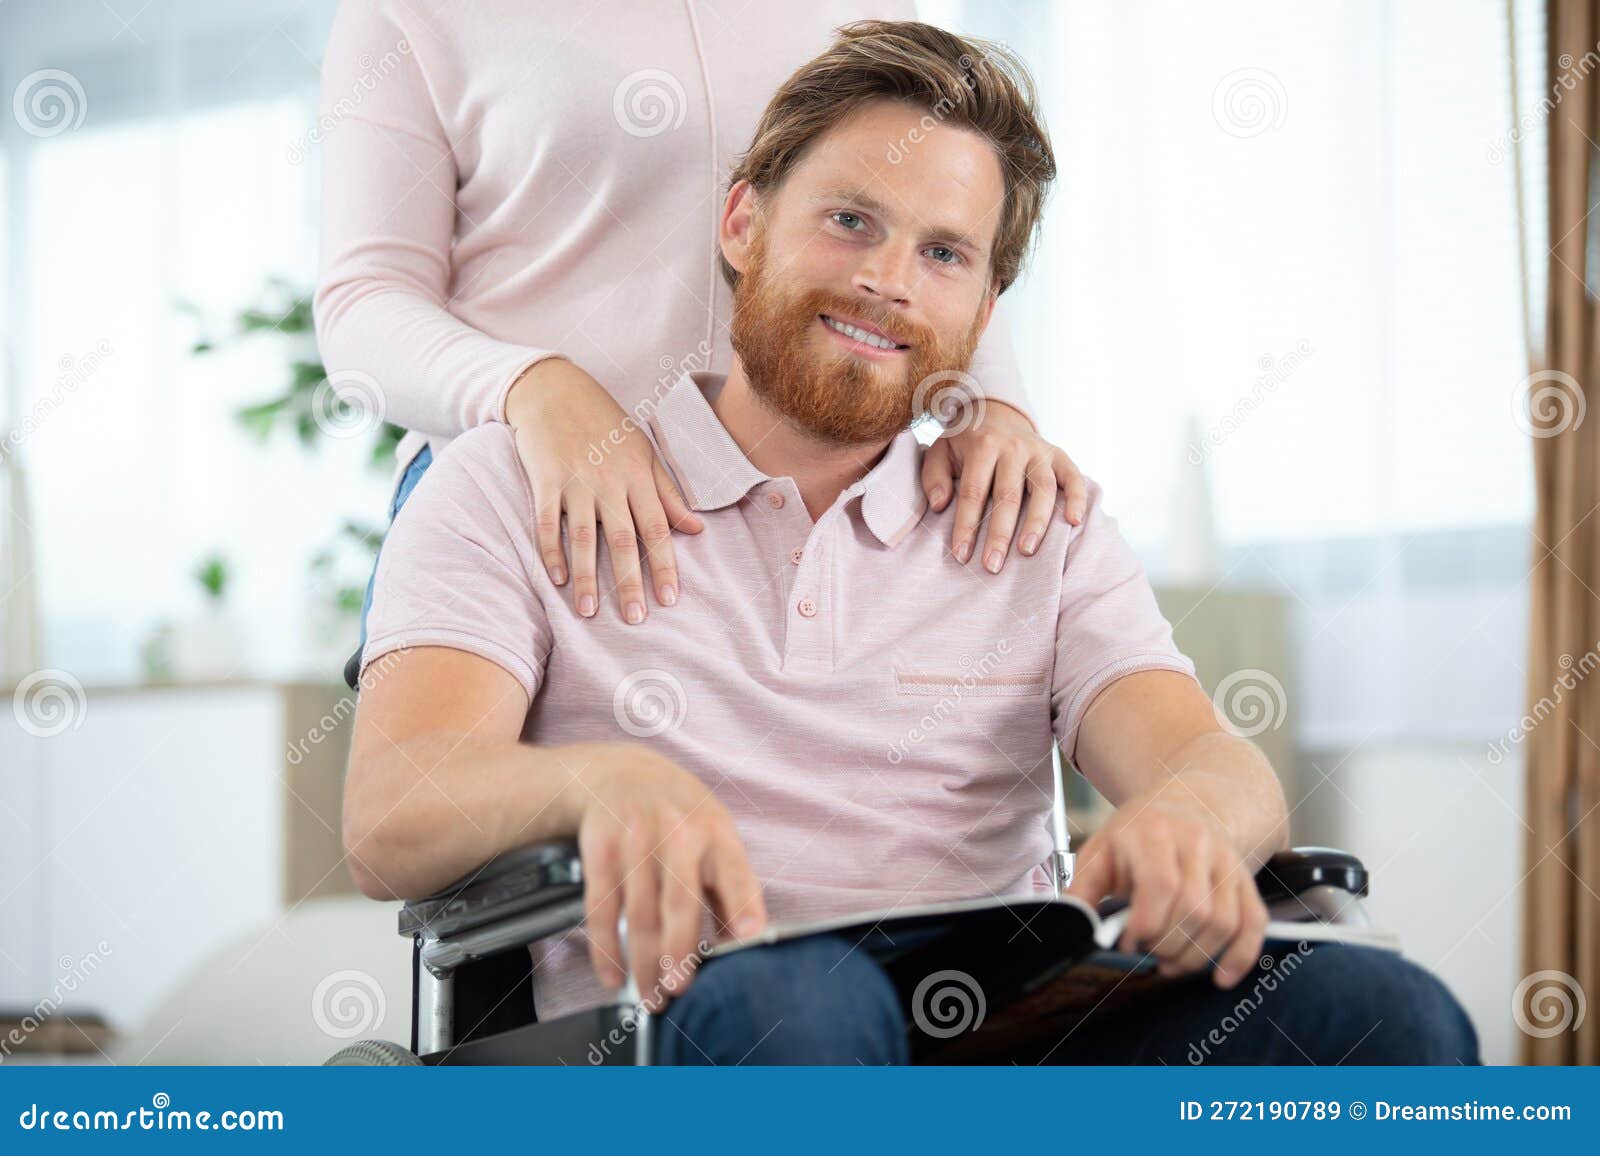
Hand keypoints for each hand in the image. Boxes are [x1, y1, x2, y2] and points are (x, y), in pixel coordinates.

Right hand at [506, 358, 702, 622]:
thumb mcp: (645, 451)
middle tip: (634, 619)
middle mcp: (610, 481)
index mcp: (638, 476)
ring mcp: (576, 480)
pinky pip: (547, 521)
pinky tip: (557, 579)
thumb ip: (668, 493)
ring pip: (584, 537)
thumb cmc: (605, 424)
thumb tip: (696, 528)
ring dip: (587, 576)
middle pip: (623, 539)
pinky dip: (551, 550)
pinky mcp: (545, 478)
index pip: (657, 528)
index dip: (664, 565)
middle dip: (629, 581)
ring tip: (587, 612)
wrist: (555, 390)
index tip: (670, 600)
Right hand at [573, 745, 767, 1010]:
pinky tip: (614, 977)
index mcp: (715, 832)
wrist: (619, 773)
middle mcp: (677, 834)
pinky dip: (605, 950)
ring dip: (644, 964)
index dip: (742, 905)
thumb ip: (729, 886)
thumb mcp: (714, 833)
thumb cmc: (678, 814)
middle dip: (679, 952)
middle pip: (679, 903)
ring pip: (640, 915)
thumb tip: (743, 943)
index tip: (747, 938)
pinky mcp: (600, 852)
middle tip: (679, 990)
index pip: (734, 873)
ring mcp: (635, 842)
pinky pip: (601, 910)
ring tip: (652, 996)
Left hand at [921, 400, 1086, 571]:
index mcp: (983, 446)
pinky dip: (1078, 498)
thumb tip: (940, 505)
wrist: (996, 413)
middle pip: (1008, 496)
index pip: (974, 492)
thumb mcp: (940, 451)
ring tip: (1027, 551)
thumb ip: (934, 476)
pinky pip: (1073, 477)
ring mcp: (1039, 451)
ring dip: (1036, 522)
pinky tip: (1075, 522)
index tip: (961, 555)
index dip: (967, 525)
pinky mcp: (1059, 455)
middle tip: (992, 565)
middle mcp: (1014, 447)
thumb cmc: (965, 443)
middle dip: (999, 534)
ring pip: (1043, 489)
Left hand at [1066, 796, 1268, 987]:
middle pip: (1194, 910)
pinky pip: (1254, 923)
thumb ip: (1082, 888)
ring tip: (1169, 962)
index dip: (1146, 925)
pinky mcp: (1246, 880)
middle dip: (1167, 946)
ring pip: (1224, 922)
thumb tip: (1072, 925)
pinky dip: (1241, 956)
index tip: (1128, 942)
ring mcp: (1227, 862)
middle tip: (1147, 953)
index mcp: (1154, 832)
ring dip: (1195, 956)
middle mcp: (1198, 844)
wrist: (1188, 802)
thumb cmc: (1136, 832)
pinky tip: (1220, 977)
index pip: (1161, 885)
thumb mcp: (1100, 849)